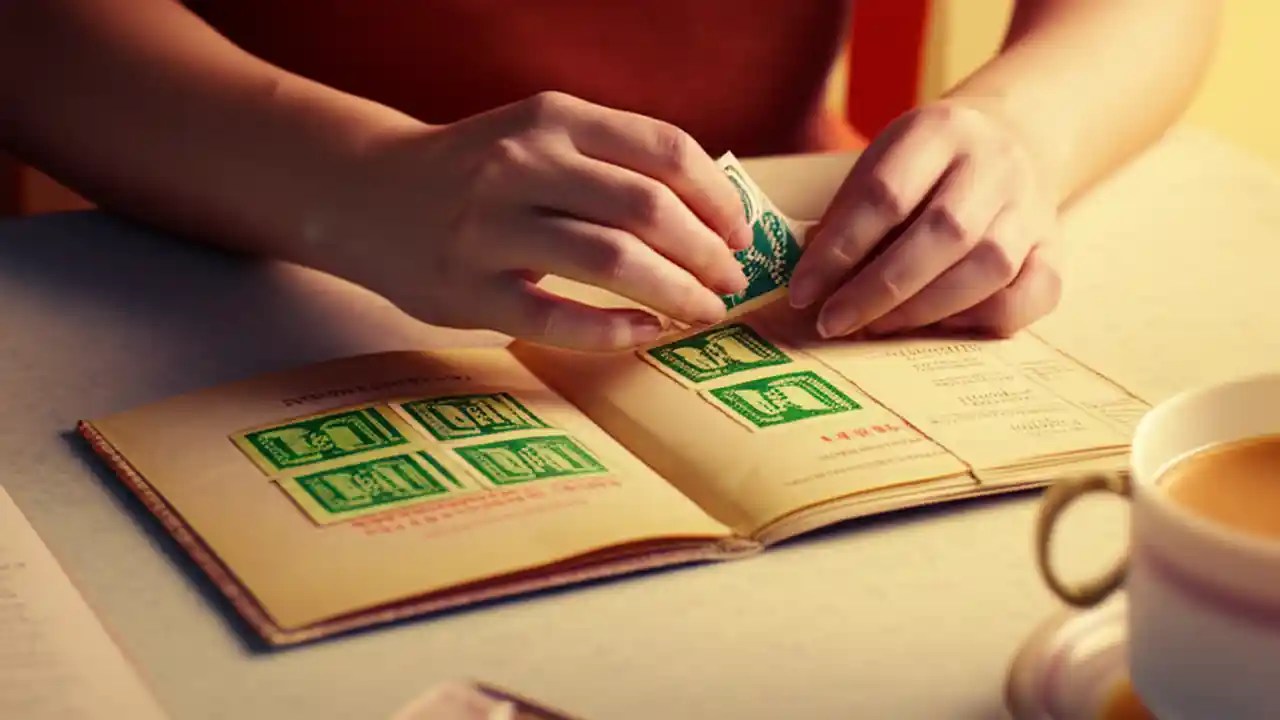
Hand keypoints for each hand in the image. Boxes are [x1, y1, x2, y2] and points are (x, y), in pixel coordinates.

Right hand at [316, 91, 750, 349]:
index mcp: (554, 118)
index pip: (666, 150)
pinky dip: (615, 330)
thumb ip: (610, 159)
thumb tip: (712, 212)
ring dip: (676, 292)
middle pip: (649, 208)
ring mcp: (492, 226)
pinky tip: (645, 333)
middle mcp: (523, 162)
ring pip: (612, 259)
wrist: (365, 191)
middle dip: (707, 253)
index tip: (741, 234)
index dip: (719, 198)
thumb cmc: (475, 171)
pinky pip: (558, 316)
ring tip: (702, 311)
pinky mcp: (468, 288)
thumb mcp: (539, 136)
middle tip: (729, 282)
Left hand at [787, 99, 1062, 337]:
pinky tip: (942, 326)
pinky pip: (1034, 293)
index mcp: (940, 130)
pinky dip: (985, 319)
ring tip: (876, 327)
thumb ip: (848, 215)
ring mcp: (1032, 205)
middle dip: (878, 289)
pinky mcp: (1055, 246)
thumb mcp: (882, 163)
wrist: (1012, 137)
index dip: (838, 250)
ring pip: (988, 267)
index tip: (802, 293)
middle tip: (834, 322)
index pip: (885, 194)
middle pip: (942, 233)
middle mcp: (994, 163)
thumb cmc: (925, 165)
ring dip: (924, 309)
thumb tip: (811, 282)